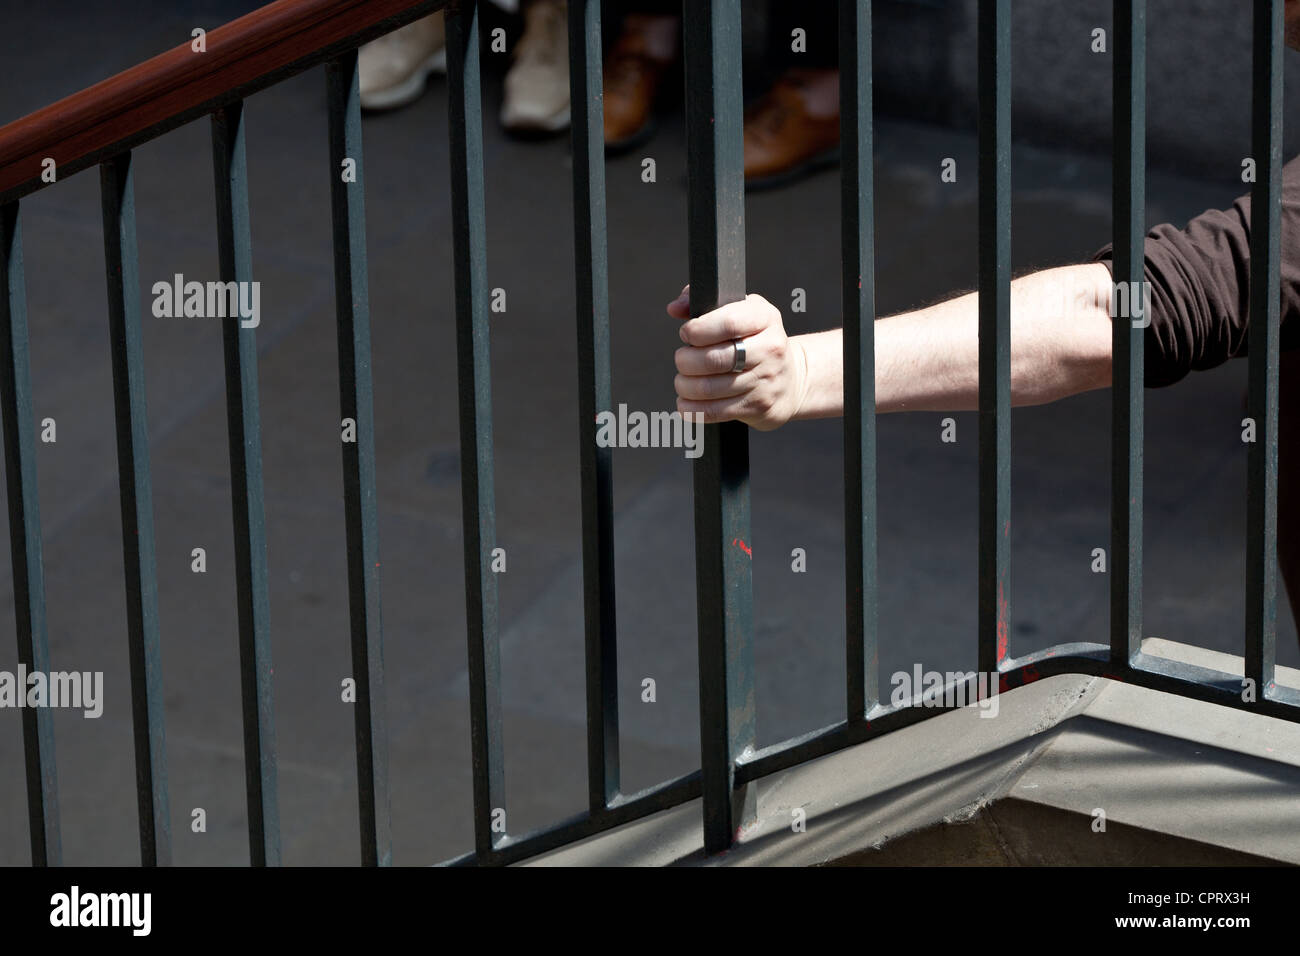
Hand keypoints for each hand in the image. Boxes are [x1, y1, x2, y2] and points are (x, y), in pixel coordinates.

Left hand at [666, 285, 808, 430]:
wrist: (792, 379)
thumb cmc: (757, 341)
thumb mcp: (742, 311)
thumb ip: (706, 302)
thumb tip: (676, 308)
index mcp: (765, 318)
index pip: (728, 323)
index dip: (698, 329)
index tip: (687, 334)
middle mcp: (769, 349)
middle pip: (715, 359)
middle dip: (686, 360)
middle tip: (682, 359)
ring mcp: (765, 380)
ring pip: (710, 387)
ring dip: (685, 385)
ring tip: (683, 380)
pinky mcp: (757, 407)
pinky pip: (715, 411)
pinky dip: (692, 409)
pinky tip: (686, 402)